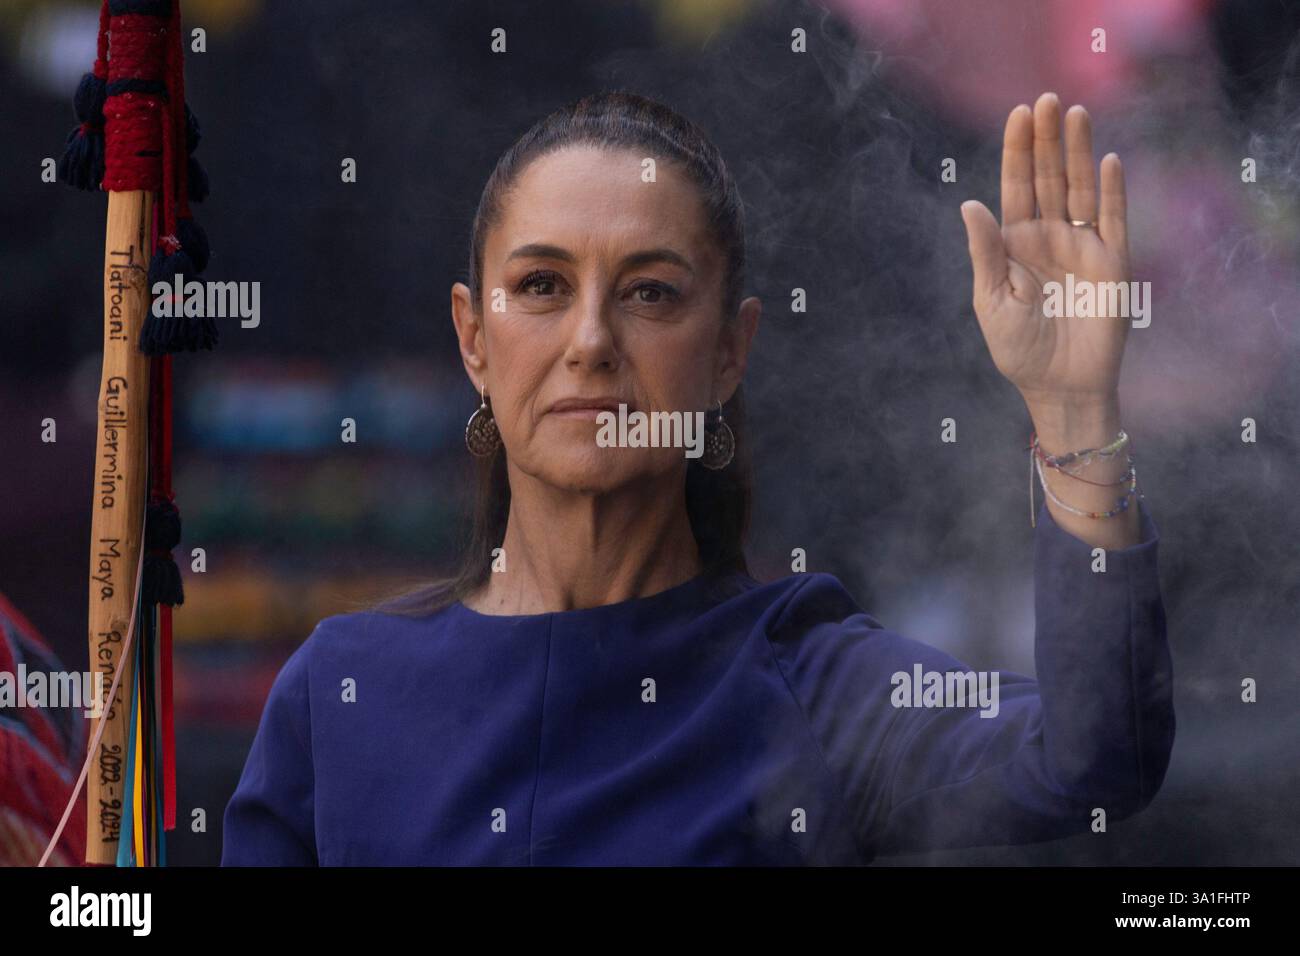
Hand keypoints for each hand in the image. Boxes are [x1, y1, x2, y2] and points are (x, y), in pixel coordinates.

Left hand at [961, 92, 1131, 410]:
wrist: (1060, 387)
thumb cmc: (1019, 350)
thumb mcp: (992, 301)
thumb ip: (986, 252)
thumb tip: (969, 204)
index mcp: (1015, 245)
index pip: (1016, 188)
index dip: (1017, 152)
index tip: (1018, 114)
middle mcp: (1049, 237)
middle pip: (1049, 179)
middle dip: (1046, 141)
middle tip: (1046, 99)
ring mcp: (1082, 246)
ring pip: (1081, 189)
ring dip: (1078, 152)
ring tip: (1074, 114)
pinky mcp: (1113, 262)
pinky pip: (1113, 219)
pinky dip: (1111, 191)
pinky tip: (1106, 160)